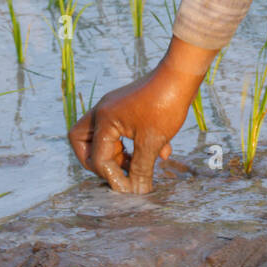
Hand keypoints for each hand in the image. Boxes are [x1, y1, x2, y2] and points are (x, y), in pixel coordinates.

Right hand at [68, 37, 213, 192]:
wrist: (182, 74)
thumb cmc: (165, 104)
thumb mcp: (152, 141)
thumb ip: (140, 168)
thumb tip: (136, 191)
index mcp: (104, 119)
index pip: (98, 157)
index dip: (113, 177)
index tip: (131, 188)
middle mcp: (104, 111)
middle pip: (84, 141)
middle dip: (98, 161)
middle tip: (116, 172)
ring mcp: (116, 107)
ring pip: (105, 136)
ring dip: (119, 154)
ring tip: (138, 166)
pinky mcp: (130, 107)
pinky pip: (123, 130)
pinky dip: (136, 144)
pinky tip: (161, 152)